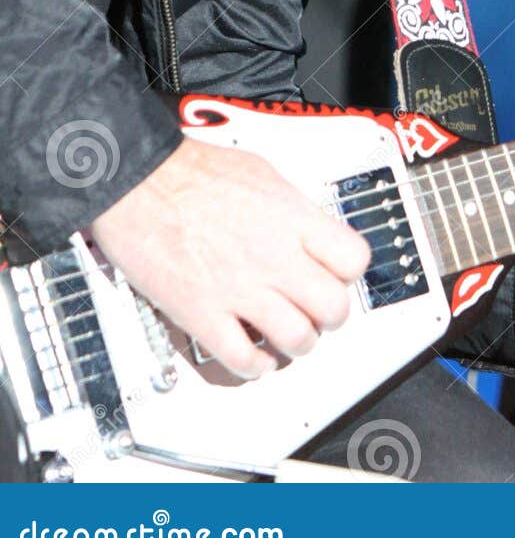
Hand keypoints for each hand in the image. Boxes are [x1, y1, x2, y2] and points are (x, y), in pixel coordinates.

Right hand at [90, 137, 369, 378]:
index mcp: (291, 218)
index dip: (348, 271)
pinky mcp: (203, 314)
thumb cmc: (190, 170)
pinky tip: (255, 356)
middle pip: (333, 308)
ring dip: (298, 344)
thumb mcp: (262, 172)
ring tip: (289, 336)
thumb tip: (307, 226)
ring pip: (297, 340)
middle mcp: (273, 256)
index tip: (338, 274)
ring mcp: (240, 289)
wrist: (138, 180)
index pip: (353, 259)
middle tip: (319, 311)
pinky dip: (255, 367)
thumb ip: (292, 207)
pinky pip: (243, 360)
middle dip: (331, 315)